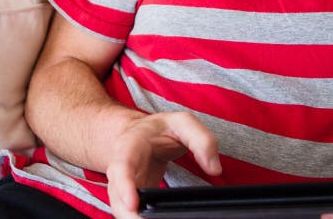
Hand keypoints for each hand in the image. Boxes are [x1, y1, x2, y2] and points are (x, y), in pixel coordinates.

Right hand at [105, 111, 221, 218]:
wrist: (140, 135)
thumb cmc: (159, 130)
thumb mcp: (182, 122)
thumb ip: (201, 140)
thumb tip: (214, 168)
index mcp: (130, 146)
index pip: (122, 166)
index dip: (124, 185)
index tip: (132, 204)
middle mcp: (122, 169)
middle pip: (117, 197)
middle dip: (129, 215)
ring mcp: (124, 188)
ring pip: (122, 210)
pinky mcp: (132, 201)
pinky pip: (134, 215)